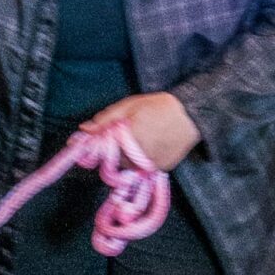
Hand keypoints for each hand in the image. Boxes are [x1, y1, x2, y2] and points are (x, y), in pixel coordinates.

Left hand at [82, 92, 199, 172]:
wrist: (190, 115)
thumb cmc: (158, 106)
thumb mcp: (129, 106)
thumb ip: (105, 120)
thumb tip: (84, 130)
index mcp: (128, 138)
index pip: (104, 152)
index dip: (103, 145)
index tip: (105, 138)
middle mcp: (139, 155)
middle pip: (117, 160)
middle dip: (117, 150)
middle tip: (128, 135)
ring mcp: (151, 164)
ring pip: (130, 166)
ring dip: (130, 156)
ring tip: (141, 139)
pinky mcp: (162, 168)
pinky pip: (145, 168)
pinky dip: (144, 160)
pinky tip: (152, 145)